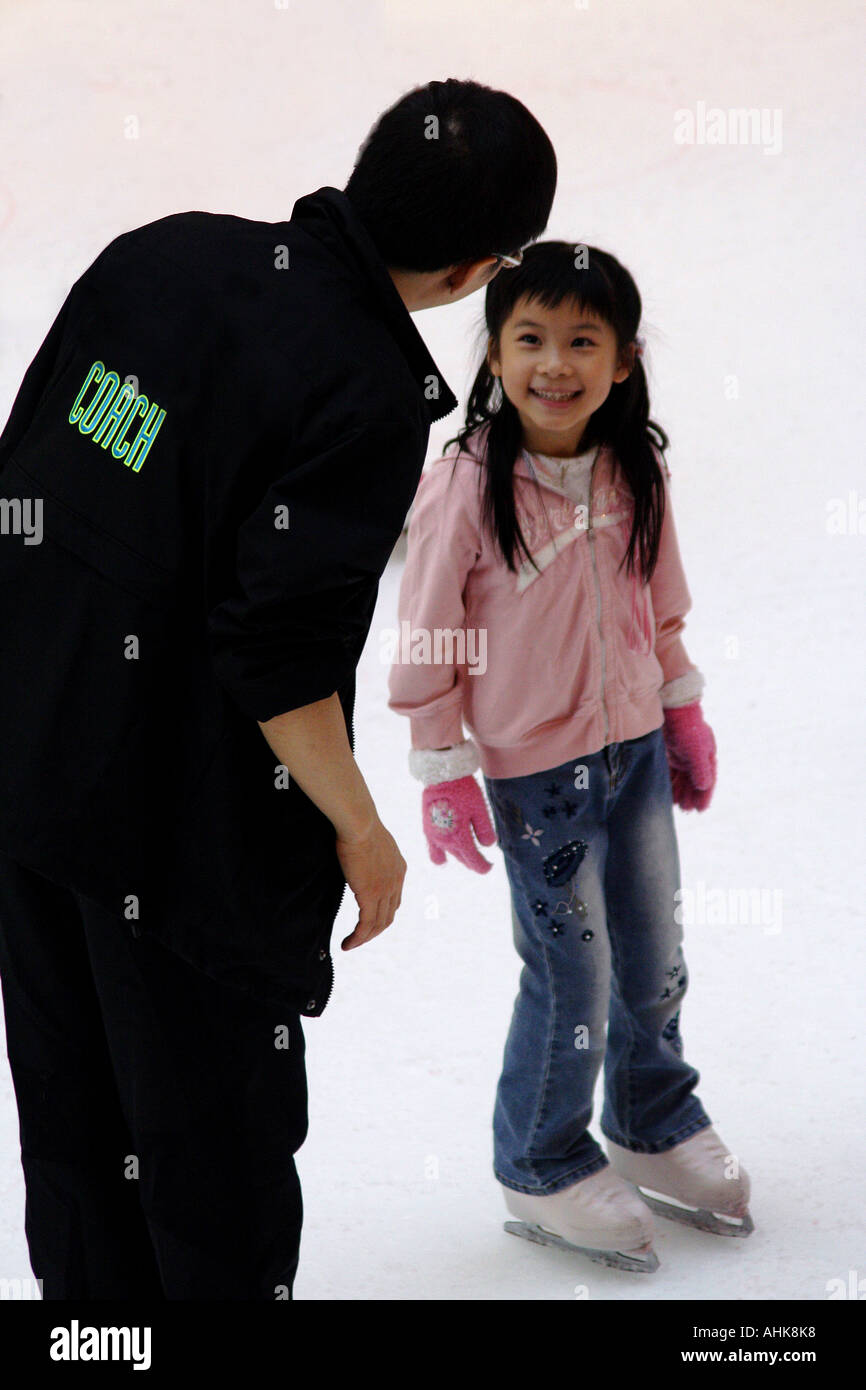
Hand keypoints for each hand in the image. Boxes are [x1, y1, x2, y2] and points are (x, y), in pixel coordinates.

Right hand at [335, 817, 406, 949]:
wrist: (360, 822)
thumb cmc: (359, 823)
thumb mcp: (371, 839)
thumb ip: (369, 850)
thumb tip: (356, 847)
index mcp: (399, 868)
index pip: (394, 900)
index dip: (382, 913)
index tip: (368, 920)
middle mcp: (396, 882)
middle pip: (389, 915)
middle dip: (374, 930)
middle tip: (359, 938)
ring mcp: (385, 890)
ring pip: (378, 924)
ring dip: (364, 938)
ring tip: (351, 945)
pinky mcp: (370, 895)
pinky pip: (366, 924)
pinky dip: (358, 938)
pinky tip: (347, 944)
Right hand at [422, 775, 497, 872]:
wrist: (441, 776)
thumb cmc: (463, 790)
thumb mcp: (479, 809)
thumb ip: (484, 830)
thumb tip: (489, 846)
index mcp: (460, 838)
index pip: (473, 860)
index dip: (482, 866)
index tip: (489, 867)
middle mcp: (445, 841)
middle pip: (462, 857)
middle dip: (473, 861)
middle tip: (483, 862)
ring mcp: (434, 836)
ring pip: (449, 854)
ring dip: (459, 856)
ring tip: (468, 855)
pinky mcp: (427, 828)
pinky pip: (433, 849)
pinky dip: (440, 854)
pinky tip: (445, 855)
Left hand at [662, 702, 716, 810]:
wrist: (671, 709)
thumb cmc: (686, 729)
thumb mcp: (695, 750)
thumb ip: (700, 769)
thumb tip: (705, 786)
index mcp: (707, 755)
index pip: (708, 780)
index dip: (705, 796)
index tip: (701, 810)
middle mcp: (697, 756)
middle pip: (695, 781)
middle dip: (692, 796)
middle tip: (687, 810)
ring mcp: (684, 755)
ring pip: (683, 778)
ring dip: (681, 791)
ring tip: (678, 805)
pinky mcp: (671, 753)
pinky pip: (672, 772)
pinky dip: (671, 783)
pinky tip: (667, 792)